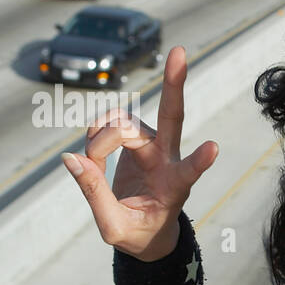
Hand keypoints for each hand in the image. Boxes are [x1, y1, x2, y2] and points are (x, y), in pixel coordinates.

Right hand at [62, 46, 217, 259]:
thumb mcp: (113, 228)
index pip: (187, 174)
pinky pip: (111, 123)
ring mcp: (155, 144)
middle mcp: (168, 159)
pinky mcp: (140, 137)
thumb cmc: (137, 233)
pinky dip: (95, 137)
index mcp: (173, 189)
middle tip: (179, 51)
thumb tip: (70, 159)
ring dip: (100, 140)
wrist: (148, 231)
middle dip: (174, 84)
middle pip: (172, 116)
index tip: (214, 148)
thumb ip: (93, 195)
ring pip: (123, 123)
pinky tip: (93, 156)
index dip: (199, 161)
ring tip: (92, 165)